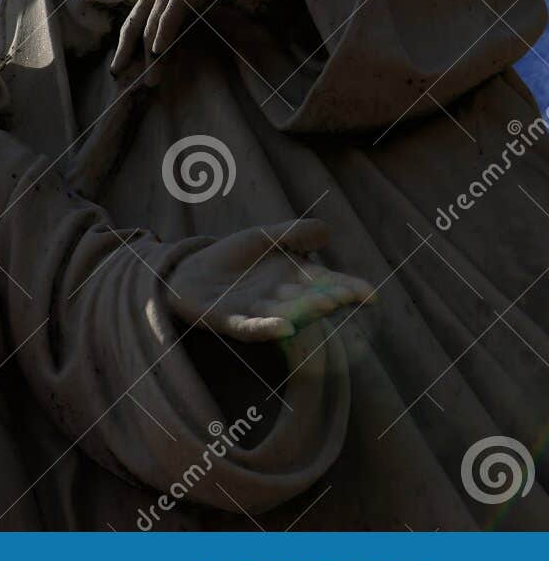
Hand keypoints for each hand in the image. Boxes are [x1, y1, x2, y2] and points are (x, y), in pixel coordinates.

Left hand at [111, 0, 298, 76]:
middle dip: (127, 42)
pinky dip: (164, 27)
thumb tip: (158, 60)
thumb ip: (187, 34)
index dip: (128, 38)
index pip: (143, 11)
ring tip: (150, 75)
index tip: (120, 67)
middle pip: (141, 9)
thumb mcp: (212, 27)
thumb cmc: (255, 13)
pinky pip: (175, 4)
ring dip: (149, 45)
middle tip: (118, 71)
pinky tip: (159, 50)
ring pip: (155, 9)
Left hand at [166, 219, 374, 342]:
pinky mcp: (229, 322)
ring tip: (322, 304)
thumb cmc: (233, 257)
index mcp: (293, 279)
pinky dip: (267, 328)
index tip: (371, 295)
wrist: (189, 271)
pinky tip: (285, 327)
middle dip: (327, 299)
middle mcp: (280, 300)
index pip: (327, 284)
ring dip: (303, 311)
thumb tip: (327, 232)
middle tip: (344, 296)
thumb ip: (294, 233)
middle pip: (308, 300)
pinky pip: (251, 328)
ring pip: (284, 313)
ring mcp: (256, 312)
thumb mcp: (264, 237)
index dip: (349, 290)